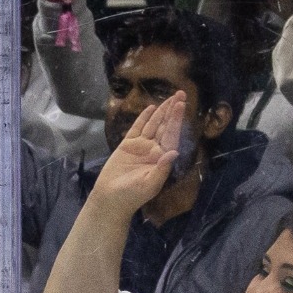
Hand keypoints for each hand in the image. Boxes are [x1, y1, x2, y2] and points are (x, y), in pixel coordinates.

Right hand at [91, 92, 184, 217]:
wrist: (111, 199)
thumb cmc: (132, 195)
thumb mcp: (150, 184)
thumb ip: (162, 168)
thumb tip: (173, 151)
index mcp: (162, 157)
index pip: (172, 134)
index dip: (176, 119)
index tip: (181, 104)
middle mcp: (154, 149)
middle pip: (165, 126)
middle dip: (173, 110)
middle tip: (180, 94)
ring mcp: (140, 146)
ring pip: (153, 124)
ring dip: (161, 111)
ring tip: (169, 98)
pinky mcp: (127, 146)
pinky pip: (137, 128)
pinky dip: (143, 118)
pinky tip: (150, 108)